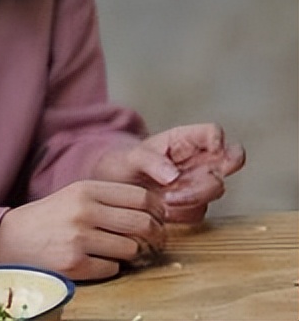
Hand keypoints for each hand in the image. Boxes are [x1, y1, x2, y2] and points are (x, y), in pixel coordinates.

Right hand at [0, 180, 165, 280]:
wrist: (11, 239)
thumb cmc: (49, 218)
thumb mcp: (75, 196)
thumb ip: (109, 199)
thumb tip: (155, 212)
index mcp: (85, 189)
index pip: (141, 197)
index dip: (158, 211)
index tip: (159, 219)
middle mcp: (83, 211)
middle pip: (143, 224)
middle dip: (155, 236)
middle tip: (154, 241)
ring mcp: (79, 238)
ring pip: (131, 249)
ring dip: (129, 253)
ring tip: (113, 250)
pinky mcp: (75, 263)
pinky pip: (113, 268)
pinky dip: (109, 267)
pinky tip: (94, 260)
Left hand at [93, 124, 245, 222]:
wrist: (117, 186)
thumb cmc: (126, 163)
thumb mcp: (131, 157)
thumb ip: (150, 161)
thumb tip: (173, 177)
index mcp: (186, 139)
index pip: (213, 132)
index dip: (218, 139)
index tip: (213, 149)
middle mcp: (199, 160)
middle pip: (228, 163)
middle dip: (209, 178)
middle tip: (178, 189)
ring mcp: (199, 182)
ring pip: (216, 190)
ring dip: (191, 198)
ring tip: (163, 200)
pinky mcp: (194, 205)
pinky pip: (199, 212)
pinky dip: (182, 213)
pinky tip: (162, 211)